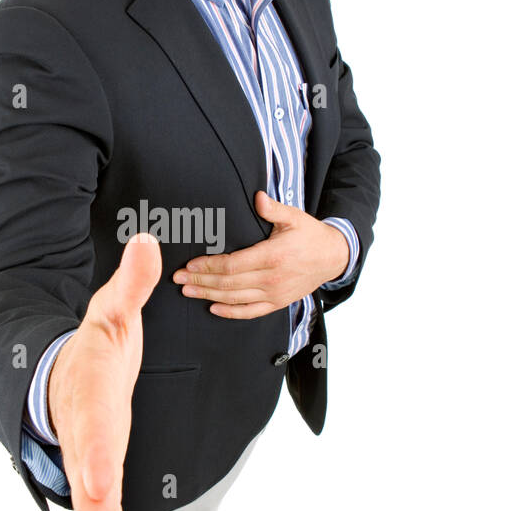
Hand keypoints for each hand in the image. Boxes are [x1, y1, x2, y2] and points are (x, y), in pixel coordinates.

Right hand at [48, 232, 162, 510]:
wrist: (61, 373)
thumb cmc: (95, 345)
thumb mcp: (113, 312)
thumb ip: (131, 285)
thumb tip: (148, 245)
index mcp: (90, 392)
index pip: (93, 425)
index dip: (93, 452)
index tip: (100, 480)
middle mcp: (84, 431)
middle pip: (87, 474)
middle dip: (94, 509)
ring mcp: (89, 456)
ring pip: (91, 501)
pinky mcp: (99, 471)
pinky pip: (101, 509)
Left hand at [171, 190, 348, 318]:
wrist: (333, 258)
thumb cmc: (310, 234)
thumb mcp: (294, 217)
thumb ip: (274, 209)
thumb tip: (257, 197)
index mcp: (273, 256)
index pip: (233, 265)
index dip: (209, 266)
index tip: (190, 264)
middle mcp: (271, 279)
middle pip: (228, 284)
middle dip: (201, 281)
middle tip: (178, 279)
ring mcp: (274, 294)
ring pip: (235, 299)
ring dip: (209, 295)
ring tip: (187, 291)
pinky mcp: (277, 303)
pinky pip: (251, 312)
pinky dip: (230, 313)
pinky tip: (212, 308)